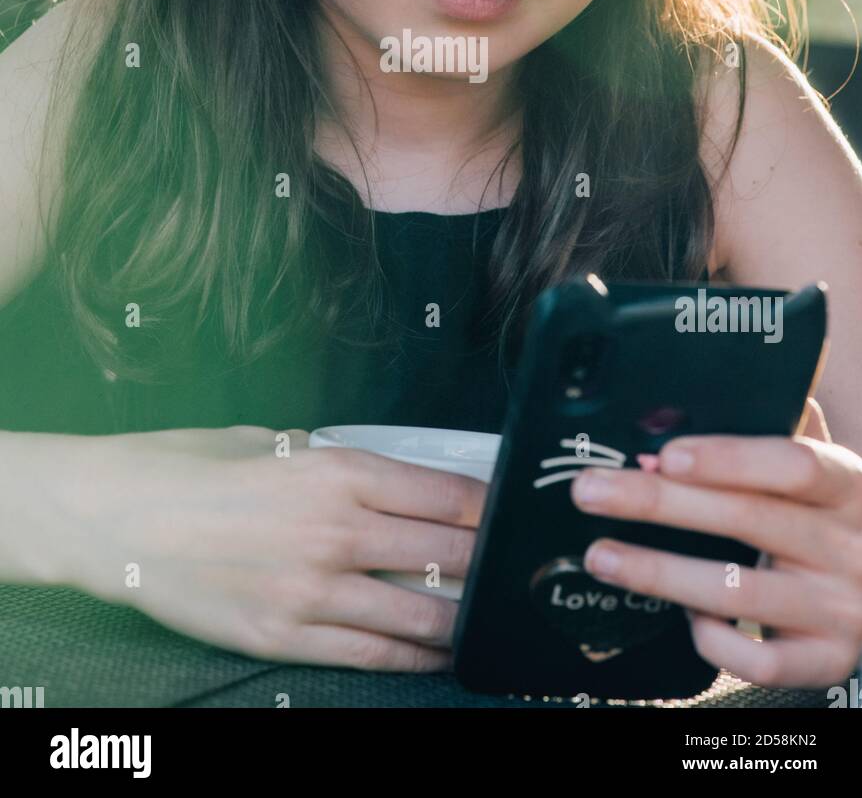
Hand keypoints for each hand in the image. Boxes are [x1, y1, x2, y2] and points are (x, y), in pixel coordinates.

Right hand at [67, 426, 485, 670]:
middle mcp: (336, 532)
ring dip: (462, 619)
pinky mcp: (284, 637)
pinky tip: (437, 654)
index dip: (490, 509)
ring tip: (484, 617)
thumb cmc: (188, 466)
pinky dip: (415, 657)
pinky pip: (372, 654)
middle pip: (447, 555)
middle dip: (487, 565)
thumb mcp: (273, 440)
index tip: (509, 516)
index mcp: (338, 472)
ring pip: (420, 615)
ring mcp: (312, 591)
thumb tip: (381, 480)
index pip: (446, 495)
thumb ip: (333, 461)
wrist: (116, 517)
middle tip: (508, 569)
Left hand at [570, 400, 861, 687]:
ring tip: (601, 555)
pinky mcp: (827, 659)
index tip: (665, 454)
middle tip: (592, 491)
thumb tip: (684, 402)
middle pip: (748, 521)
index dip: (727, 458)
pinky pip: (759, 660)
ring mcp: (842, 609)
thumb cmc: (831, 514)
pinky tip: (684, 615)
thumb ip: (772, 430)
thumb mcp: (821, 469)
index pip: (793, 465)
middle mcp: (850, 548)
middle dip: (658, 504)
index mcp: (848, 487)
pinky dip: (712, 637)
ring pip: (739, 593)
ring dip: (658, 572)